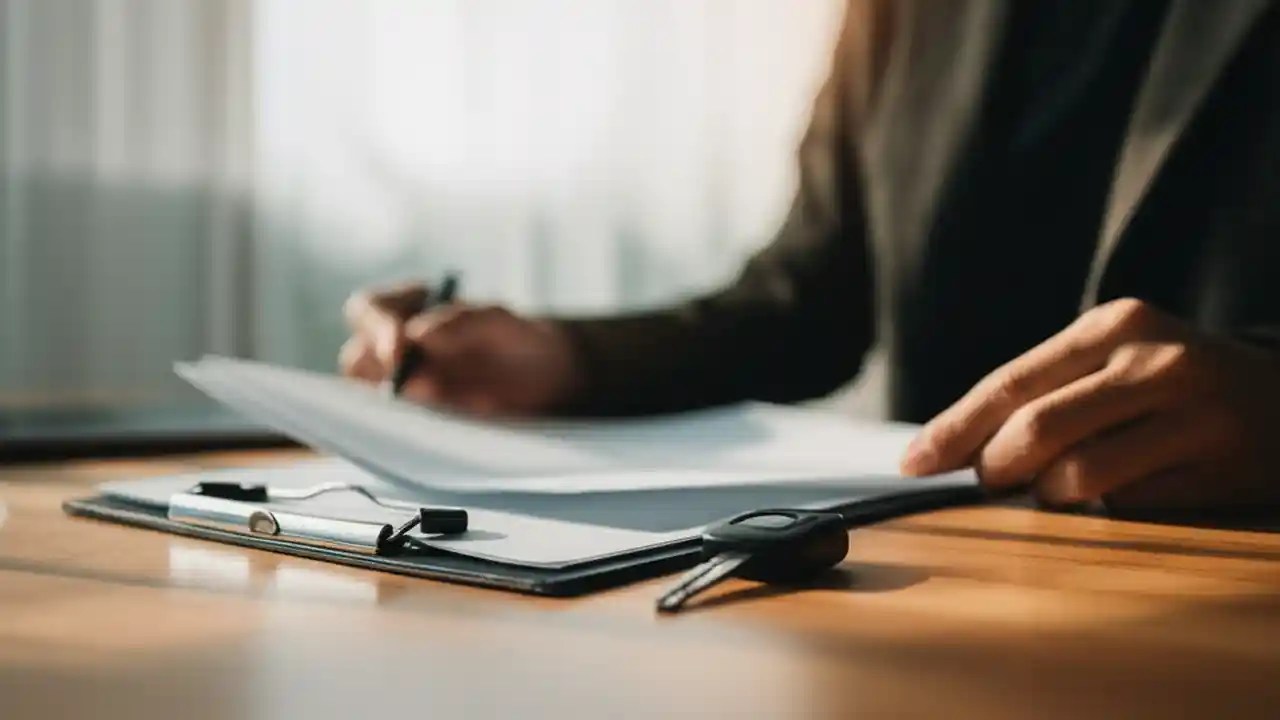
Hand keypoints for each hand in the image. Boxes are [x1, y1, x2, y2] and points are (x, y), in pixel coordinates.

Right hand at [339, 283, 582, 416]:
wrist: (542, 380)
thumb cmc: (518, 340)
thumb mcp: (503, 323)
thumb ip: (466, 320)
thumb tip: (421, 332)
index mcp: (409, 306)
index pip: (370, 309)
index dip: (377, 329)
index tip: (399, 350)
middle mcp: (392, 345)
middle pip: (358, 360)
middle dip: (378, 376)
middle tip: (410, 395)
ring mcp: (398, 383)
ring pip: (368, 398)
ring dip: (389, 409)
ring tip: (429, 418)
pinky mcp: (411, 418)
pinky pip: (394, 427)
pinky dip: (406, 432)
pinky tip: (435, 437)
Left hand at [900, 298, 1279, 511]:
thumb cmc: (1174, 384)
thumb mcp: (1115, 360)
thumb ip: (1045, 393)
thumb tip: (953, 449)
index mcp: (1114, 325)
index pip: (1011, 383)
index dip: (954, 429)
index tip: (912, 465)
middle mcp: (1156, 359)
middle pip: (1036, 429)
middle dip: (995, 467)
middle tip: (990, 483)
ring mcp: (1196, 412)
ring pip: (1079, 475)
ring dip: (1050, 495)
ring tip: (1061, 486)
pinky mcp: (1224, 466)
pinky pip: (1131, 505)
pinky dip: (1107, 510)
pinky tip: (1125, 492)